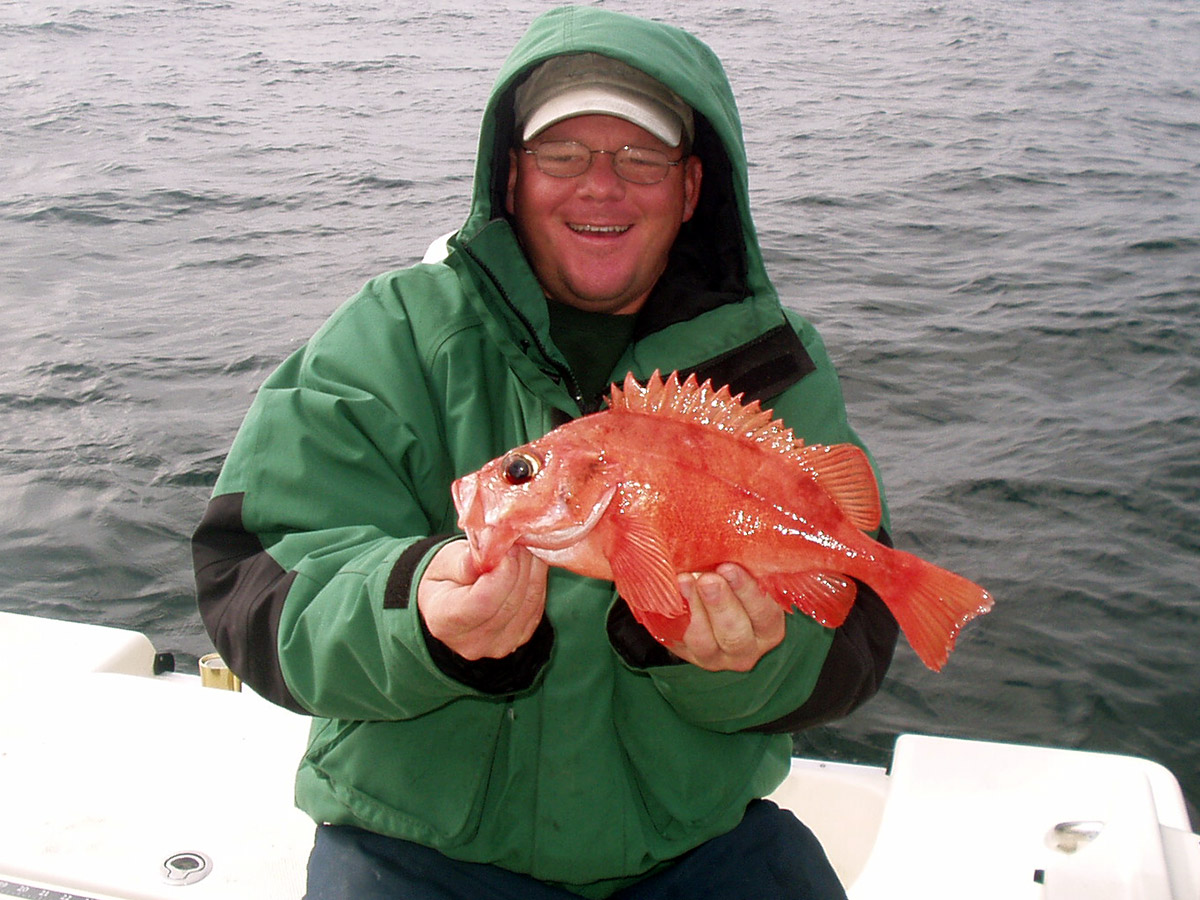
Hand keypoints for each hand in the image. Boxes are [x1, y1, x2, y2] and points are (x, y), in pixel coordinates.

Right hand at [417, 540, 547, 660]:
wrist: (448, 602)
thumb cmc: (444, 579)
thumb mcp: (444, 562)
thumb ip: (464, 560)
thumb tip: (489, 547)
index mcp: (444, 623)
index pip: (483, 602)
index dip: (503, 572)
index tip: (505, 547)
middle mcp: (472, 643)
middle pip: (510, 603)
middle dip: (519, 565)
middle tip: (517, 540)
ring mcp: (498, 645)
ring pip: (529, 603)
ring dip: (532, 570)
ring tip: (521, 548)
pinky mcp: (519, 638)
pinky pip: (537, 606)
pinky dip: (537, 581)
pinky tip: (527, 565)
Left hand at [671, 564, 784, 671]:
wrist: (708, 598)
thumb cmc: (733, 580)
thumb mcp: (746, 573)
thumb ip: (743, 562)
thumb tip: (729, 535)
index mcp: (768, 627)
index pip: (765, 613)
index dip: (747, 591)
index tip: (728, 567)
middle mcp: (746, 647)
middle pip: (736, 633)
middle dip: (721, 604)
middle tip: (707, 578)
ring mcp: (716, 655)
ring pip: (705, 642)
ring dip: (694, 609)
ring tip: (684, 580)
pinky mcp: (689, 654)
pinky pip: (679, 642)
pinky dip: (674, 617)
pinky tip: (669, 595)